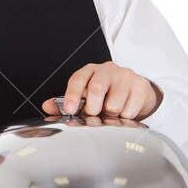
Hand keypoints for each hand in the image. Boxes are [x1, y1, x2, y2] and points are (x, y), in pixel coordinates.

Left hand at [42, 62, 161, 120]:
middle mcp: (107, 70)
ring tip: (110, 113)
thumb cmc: (105, 93)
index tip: (70, 110)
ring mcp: (125, 76)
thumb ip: (65, 102)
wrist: (135, 90)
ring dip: (110, 115)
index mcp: (89, 71)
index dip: (72, 95)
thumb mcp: (85, 95)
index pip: (78, 79)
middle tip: (94, 115)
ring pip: (114, 103)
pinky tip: (123, 112)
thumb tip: (47, 107)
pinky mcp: (140, 86)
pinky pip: (129, 109)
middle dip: (92, 108)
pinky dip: (124, 117)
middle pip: (96, 89)